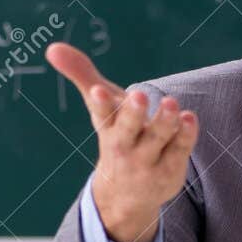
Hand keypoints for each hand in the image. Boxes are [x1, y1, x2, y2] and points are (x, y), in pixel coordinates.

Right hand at [46, 41, 198, 241]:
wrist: (127, 194)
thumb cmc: (115, 133)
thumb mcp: (100, 105)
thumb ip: (81, 73)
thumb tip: (52, 48)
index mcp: (106, 126)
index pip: (101, 114)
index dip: (100, 103)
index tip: (98, 92)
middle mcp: (124, 144)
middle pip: (128, 128)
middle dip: (133, 113)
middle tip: (139, 95)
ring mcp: (148, 158)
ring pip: (157, 138)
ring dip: (164, 121)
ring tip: (172, 103)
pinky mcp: (170, 166)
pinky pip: (179, 149)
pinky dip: (185, 134)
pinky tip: (189, 117)